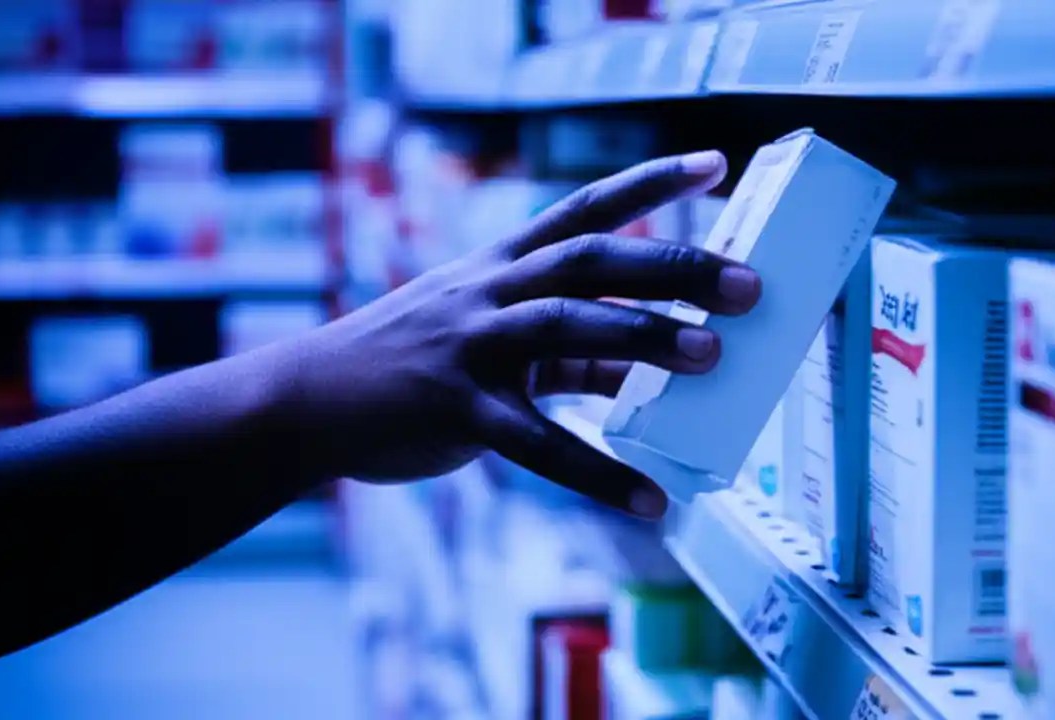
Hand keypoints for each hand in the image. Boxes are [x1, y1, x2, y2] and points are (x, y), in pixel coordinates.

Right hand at [283, 151, 760, 517]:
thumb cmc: (411, 362)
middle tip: (746, 284)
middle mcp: (489, 291)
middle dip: (672, 266)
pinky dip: (597, 473)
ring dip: (643, 338)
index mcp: (500, 264)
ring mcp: (470, 348)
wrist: (308, 399)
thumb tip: (649, 363)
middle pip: (591, 259)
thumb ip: (565, 344)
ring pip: (566, 328)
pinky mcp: (456, 412)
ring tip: (712, 357)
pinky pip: (537, 444)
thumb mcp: (484, 331)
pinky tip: (649, 500)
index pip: (585, 208)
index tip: (714, 166)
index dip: (651, 184)